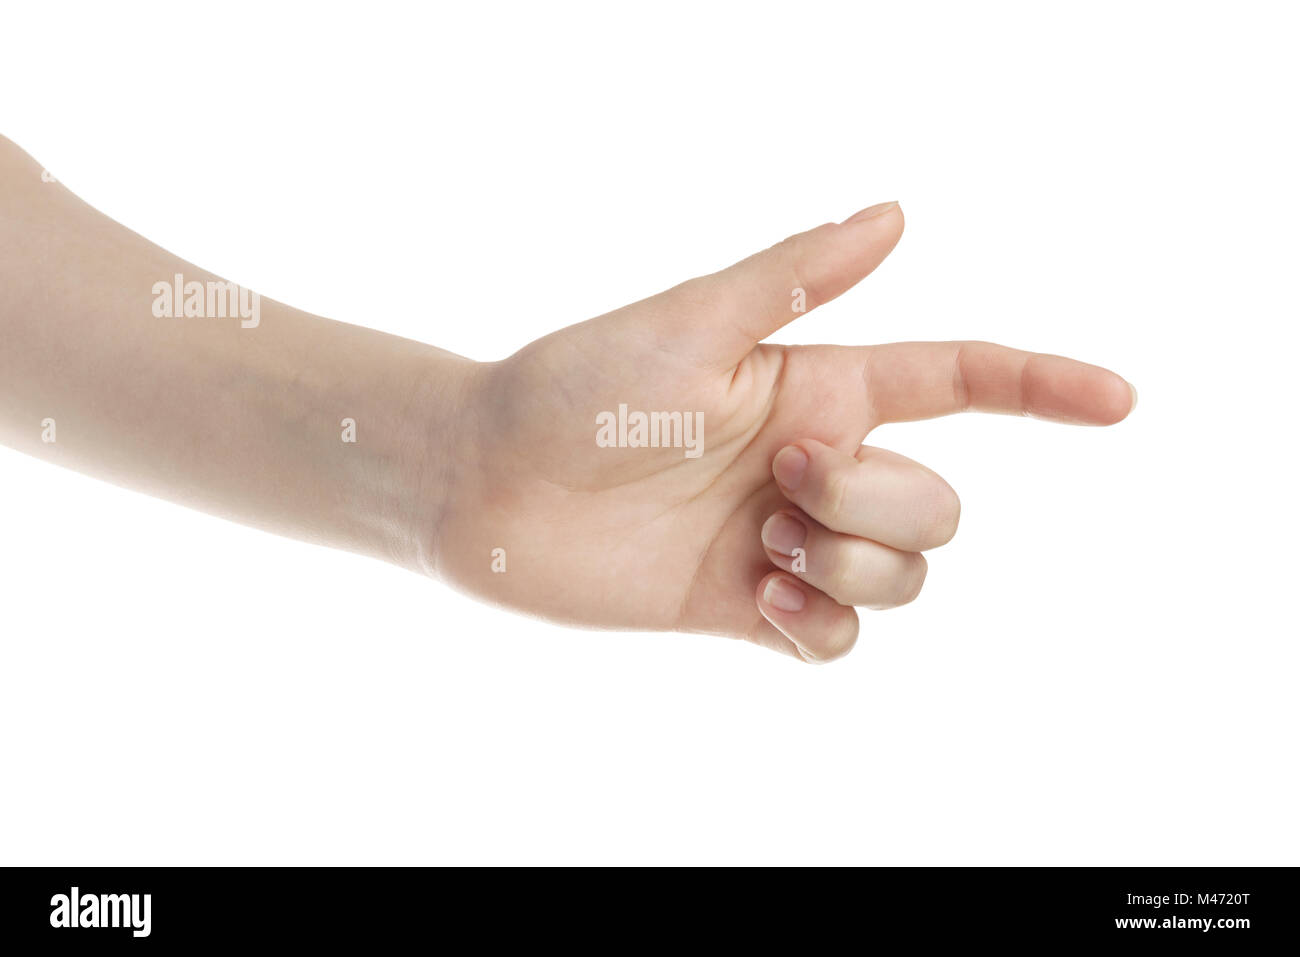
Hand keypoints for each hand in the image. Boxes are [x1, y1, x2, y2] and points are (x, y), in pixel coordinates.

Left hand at [434, 202, 1134, 660]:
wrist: (486, 490)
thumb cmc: (569, 390)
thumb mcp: (684, 324)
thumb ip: (793, 277)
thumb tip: (898, 212)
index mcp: (816, 385)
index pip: (958, 382)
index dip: (1042, 388)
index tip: (1118, 400)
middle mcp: (814, 463)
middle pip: (935, 505)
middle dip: (878, 503)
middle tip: (780, 479)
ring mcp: (783, 539)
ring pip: (901, 576)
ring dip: (848, 567)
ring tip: (757, 545)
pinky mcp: (746, 606)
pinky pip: (838, 640)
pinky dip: (818, 625)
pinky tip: (755, 596)